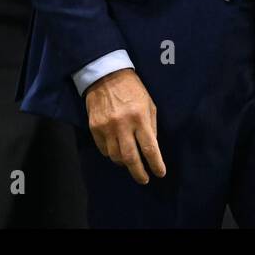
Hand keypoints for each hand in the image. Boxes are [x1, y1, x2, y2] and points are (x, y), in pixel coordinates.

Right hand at [84, 67, 165, 184]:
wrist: (106, 75)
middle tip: (144, 179)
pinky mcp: (94, 127)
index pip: (150, 148)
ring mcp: (106, 127)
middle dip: (139, 173)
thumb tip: (152, 149)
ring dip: (124, 163)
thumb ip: (151, 126)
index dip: (156, 164)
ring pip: (115, 157)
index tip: (160, 173)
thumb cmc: (132, 89)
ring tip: (130, 162)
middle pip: (131, 158)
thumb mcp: (149, 104)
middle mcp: (122, 124)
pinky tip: (117, 151)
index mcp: (139, 117)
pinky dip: (111, 154)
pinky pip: (103, 149)